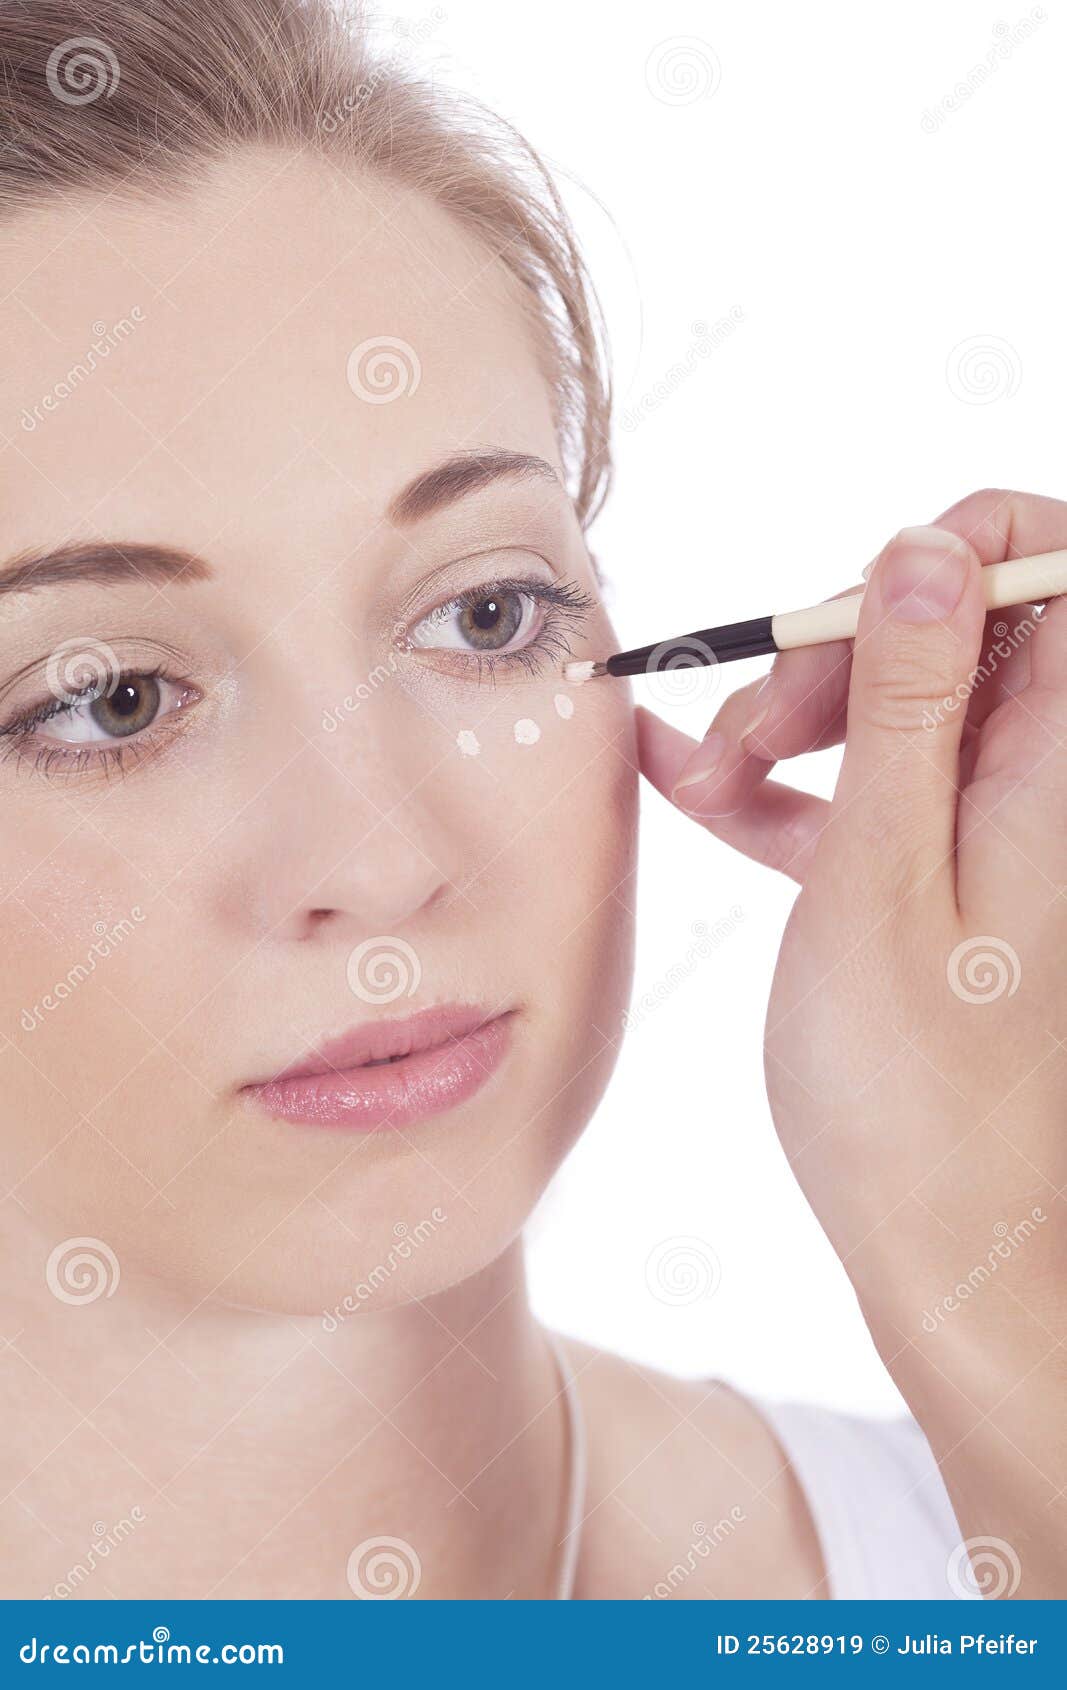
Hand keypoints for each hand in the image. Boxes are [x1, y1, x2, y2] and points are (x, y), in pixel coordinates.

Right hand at [638, 490, 1066, 1596]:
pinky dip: (786, 783)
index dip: (960, 549)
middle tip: (755, 726)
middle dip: (842, 645)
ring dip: (794, 719)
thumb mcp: (883, 873)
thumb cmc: (914, 1089)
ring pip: (898, 704)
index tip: (862, 595)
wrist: (946, 1242)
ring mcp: (987, 825)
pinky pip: (867, 784)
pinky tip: (695, 790)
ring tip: (704, 774)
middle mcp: (1039, 782)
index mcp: (1058, 766)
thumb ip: (906, 703)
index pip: (1056, 571)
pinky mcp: (935, 872)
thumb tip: (924, 549)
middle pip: (958, 628)